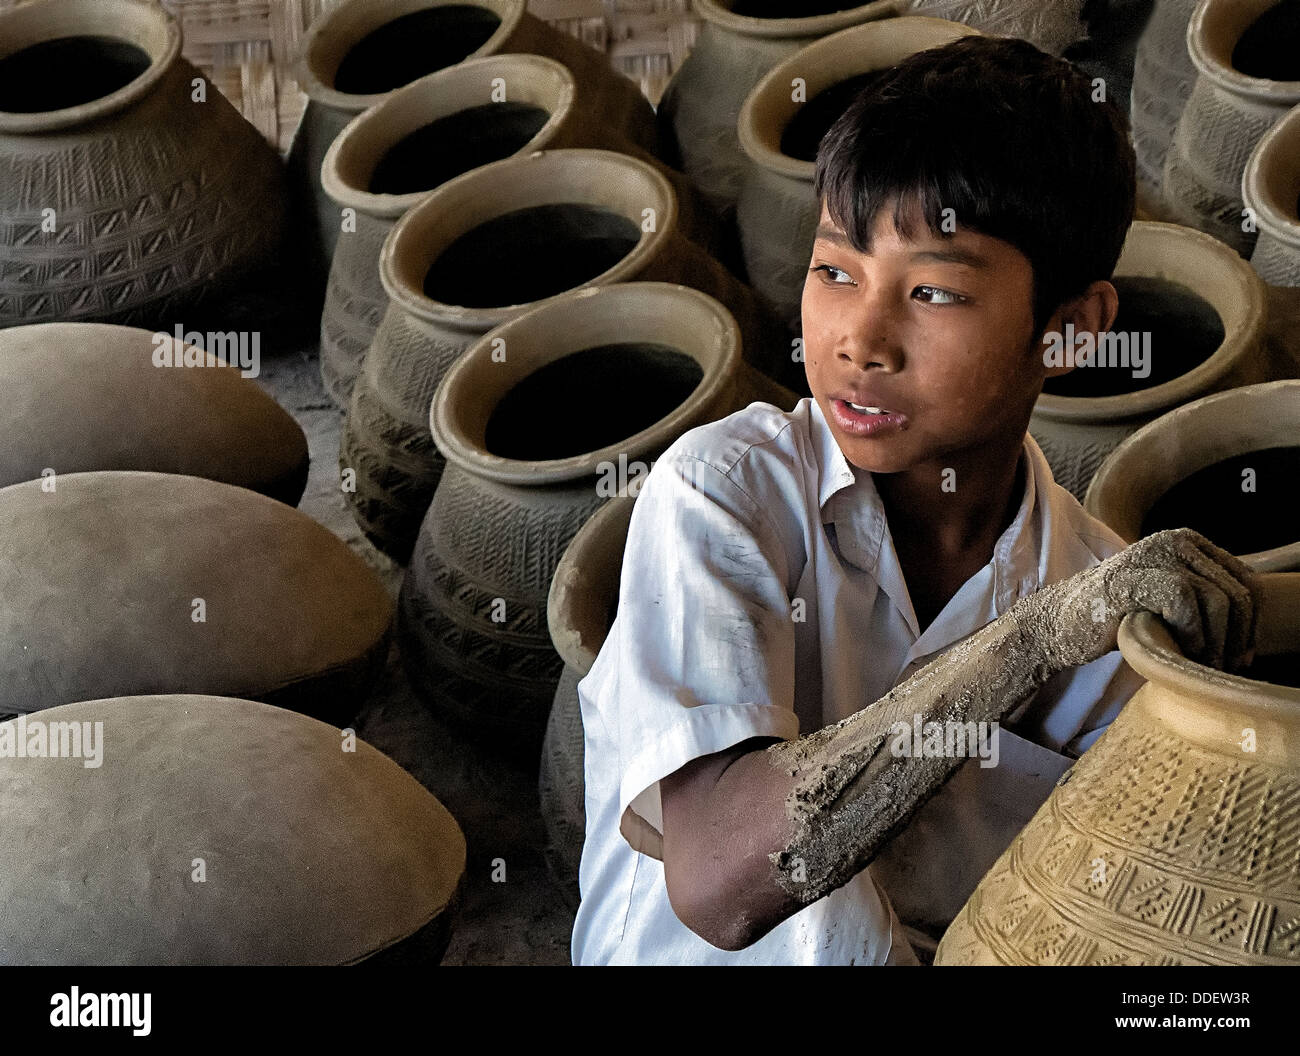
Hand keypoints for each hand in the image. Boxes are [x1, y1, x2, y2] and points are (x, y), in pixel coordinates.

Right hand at [1019, 528, 1259, 672]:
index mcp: (1189, 543)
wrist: (1062, 625)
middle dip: (1236, 640)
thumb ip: (1207, 602)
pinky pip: (1185, 600)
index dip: (1251, 627)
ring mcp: (1153, 555)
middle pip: (1239, 593)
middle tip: (1218, 670)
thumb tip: (1254, 637)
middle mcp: (1175, 540)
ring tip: (1196, 665)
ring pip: (1218, 599)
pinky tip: (1176, 651)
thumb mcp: (1172, 605)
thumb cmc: (1120, 620)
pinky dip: (1190, 634)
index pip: (1248, 583)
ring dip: (1215, 643)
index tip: (1238, 659)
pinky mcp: (1133, 575)